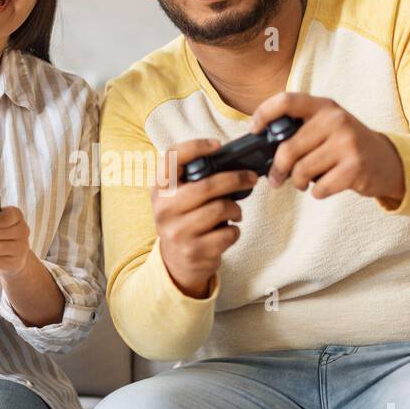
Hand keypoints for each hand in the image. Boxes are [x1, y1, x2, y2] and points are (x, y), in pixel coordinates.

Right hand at [151, 138, 255, 298]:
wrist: (177, 263)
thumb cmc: (185, 220)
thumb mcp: (178, 198)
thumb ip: (194, 180)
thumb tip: (234, 163)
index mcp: (160, 189)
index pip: (171, 158)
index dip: (195, 147)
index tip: (217, 145)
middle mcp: (164, 209)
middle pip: (207, 185)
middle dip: (235, 179)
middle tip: (250, 178)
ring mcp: (177, 232)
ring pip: (220, 209)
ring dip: (236, 209)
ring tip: (235, 212)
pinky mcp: (194, 251)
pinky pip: (228, 233)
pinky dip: (234, 231)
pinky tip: (227, 231)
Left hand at [249, 93, 404, 202]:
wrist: (386, 161)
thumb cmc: (346, 145)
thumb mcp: (327, 126)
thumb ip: (300, 130)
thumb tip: (262, 149)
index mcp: (323, 106)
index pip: (286, 100)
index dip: (263, 114)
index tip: (254, 130)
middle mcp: (335, 120)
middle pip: (287, 148)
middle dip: (277, 169)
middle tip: (275, 179)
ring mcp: (347, 143)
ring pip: (301, 170)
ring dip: (298, 183)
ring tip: (305, 182)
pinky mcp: (355, 167)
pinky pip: (319, 188)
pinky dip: (318, 192)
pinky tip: (327, 185)